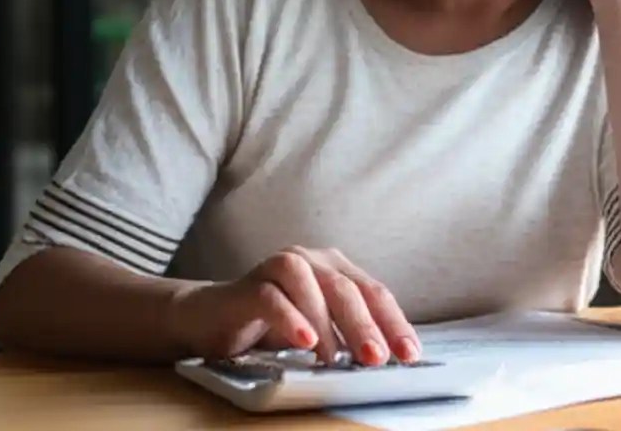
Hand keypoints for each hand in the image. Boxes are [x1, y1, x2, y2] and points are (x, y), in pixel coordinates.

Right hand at [166, 246, 419, 365]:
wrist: (211, 318)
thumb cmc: (271, 325)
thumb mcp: (318, 332)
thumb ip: (347, 336)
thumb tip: (385, 358)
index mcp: (337, 269)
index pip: (374, 293)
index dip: (394, 323)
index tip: (410, 354)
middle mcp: (313, 260)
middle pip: (348, 290)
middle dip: (367, 326)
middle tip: (378, 359)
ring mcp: (280, 266)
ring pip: (314, 288)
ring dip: (330, 325)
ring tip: (338, 360)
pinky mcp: (250, 283)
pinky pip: (274, 298)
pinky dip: (292, 319)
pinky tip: (304, 342)